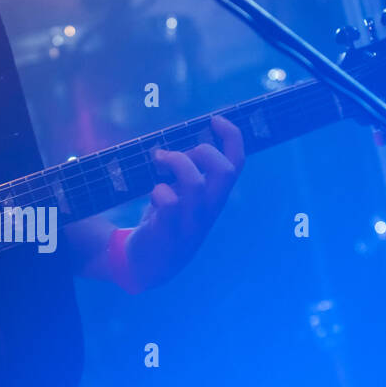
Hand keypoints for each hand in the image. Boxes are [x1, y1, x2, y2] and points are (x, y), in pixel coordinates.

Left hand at [121, 115, 244, 290]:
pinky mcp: (169, 231)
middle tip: (181, 150)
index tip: (215, 119)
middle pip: (225, 172)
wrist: (149, 267)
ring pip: (195, 184)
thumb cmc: (165, 222)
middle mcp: (208, 209)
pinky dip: (160, 190)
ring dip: (177, 163)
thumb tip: (181, 141)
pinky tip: (153, 193)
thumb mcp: (182, 196)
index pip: (236, 163)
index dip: (232, 137)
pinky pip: (170, 204)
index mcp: (215, 197)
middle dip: (205, 151)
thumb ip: (186, 173)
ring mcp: (190, 222)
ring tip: (159, 160)